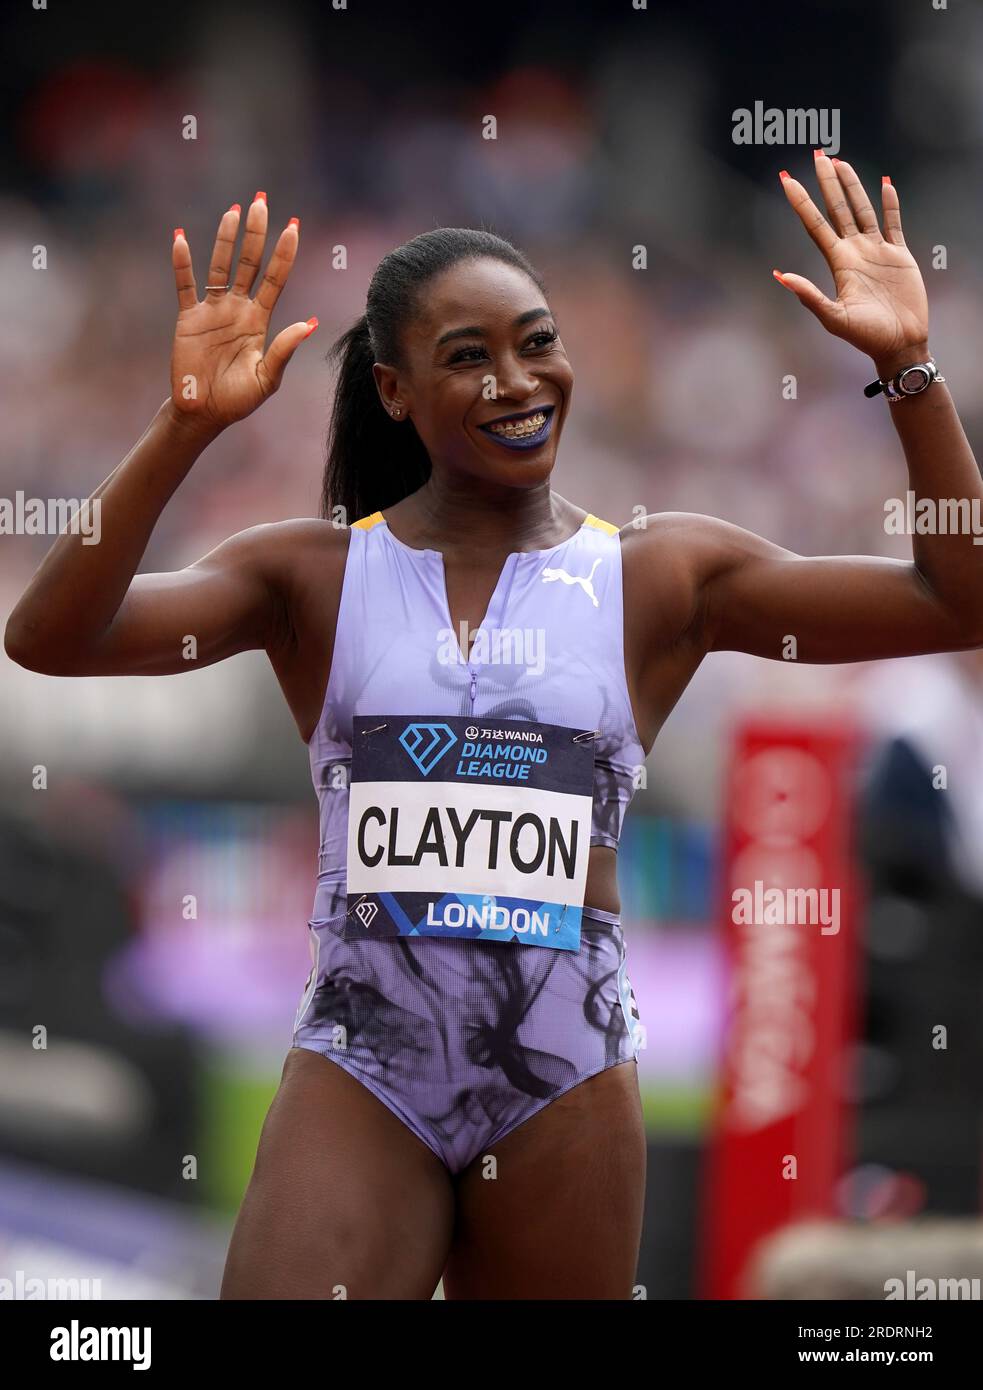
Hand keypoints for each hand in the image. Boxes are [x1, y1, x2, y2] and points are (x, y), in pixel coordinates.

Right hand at [169, 194, 315, 433]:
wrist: (205, 412)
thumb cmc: (239, 400)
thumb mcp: (267, 378)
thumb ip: (284, 349)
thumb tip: (309, 323)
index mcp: (260, 320)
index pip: (275, 279)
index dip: (284, 254)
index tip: (292, 227)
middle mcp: (238, 308)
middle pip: (249, 263)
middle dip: (256, 233)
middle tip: (260, 202)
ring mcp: (213, 310)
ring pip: (220, 266)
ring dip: (225, 239)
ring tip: (232, 211)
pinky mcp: (188, 318)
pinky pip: (185, 285)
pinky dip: (182, 263)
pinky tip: (180, 238)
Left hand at [774, 154, 929, 373]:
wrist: (900, 344)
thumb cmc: (866, 337)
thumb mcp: (834, 318)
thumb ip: (809, 296)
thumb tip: (781, 276)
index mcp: (838, 263)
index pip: (815, 224)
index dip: (801, 201)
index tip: (785, 179)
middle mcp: (854, 252)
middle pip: (837, 209)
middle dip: (827, 182)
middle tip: (818, 154)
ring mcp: (877, 252)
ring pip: (863, 210)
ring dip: (853, 186)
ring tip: (841, 162)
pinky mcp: (899, 255)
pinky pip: (894, 223)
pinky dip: (890, 204)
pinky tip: (884, 184)